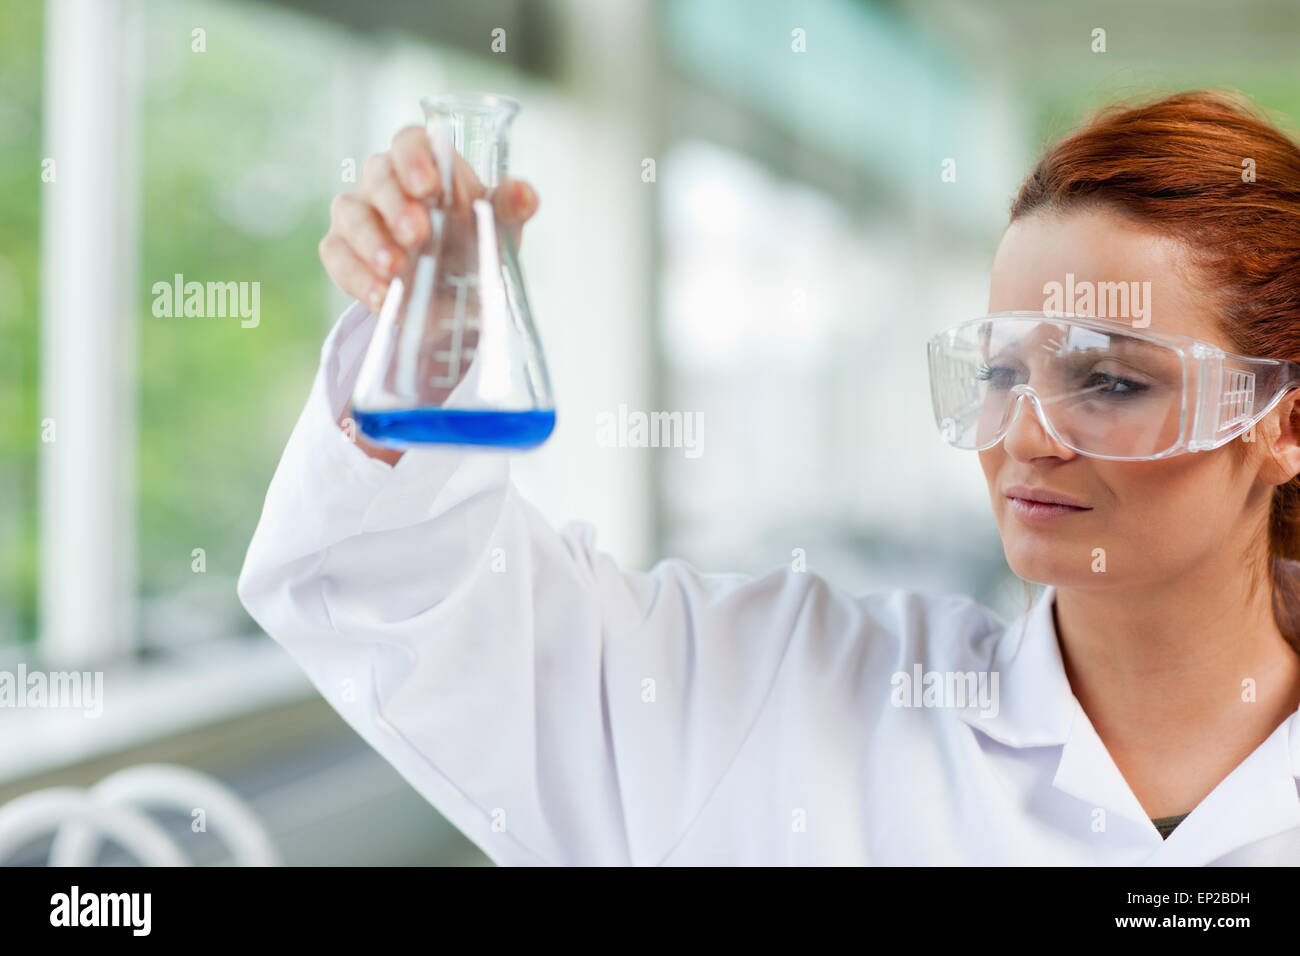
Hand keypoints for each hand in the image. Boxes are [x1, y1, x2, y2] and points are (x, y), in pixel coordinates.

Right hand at [318, 125, 539, 309]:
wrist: (454, 303)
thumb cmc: (472, 248)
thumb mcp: (496, 232)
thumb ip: (507, 210)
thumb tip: (526, 195)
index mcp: (425, 164)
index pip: (410, 141)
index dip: (415, 158)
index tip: (430, 187)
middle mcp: (385, 182)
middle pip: (378, 173)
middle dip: (396, 204)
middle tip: (418, 235)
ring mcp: (359, 215)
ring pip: (350, 213)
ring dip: (372, 240)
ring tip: (395, 268)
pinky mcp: (342, 251)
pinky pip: (337, 256)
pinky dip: (357, 276)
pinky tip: (382, 296)